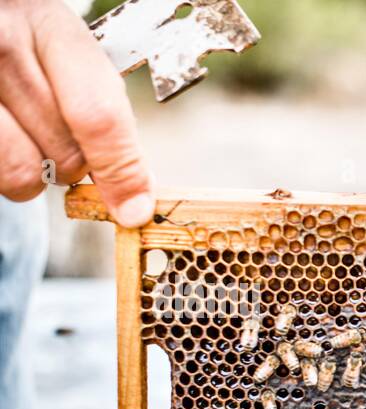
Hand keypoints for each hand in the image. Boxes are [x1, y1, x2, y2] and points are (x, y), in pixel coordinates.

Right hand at [0, 0, 151, 225]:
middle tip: (57, 136)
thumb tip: (137, 197)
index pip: (98, 118)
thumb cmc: (26, 40)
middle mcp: (3, 44)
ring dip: (35, 174)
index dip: (121, 172)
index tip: (135, 208)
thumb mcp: (71, 58)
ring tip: (27, 138)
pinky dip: (5, 170)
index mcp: (50, 27)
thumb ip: (108, 118)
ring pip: (24, 171)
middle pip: (65, 154)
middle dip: (73, 165)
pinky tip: (6, 137)